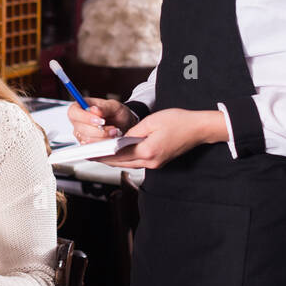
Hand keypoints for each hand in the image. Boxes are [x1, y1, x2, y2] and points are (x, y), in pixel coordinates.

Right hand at [68, 96, 136, 144]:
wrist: (122, 124)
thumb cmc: (115, 113)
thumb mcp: (113, 105)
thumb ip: (104, 107)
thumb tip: (95, 110)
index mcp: (79, 108)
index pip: (73, 113)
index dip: (85, 117)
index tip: (100, 120)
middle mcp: (77, 122)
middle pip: (81, 129)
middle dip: (99, 130)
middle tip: (113, 128)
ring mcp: (80, 135)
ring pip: (87, 140)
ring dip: (103, 138)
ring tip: (114, 132)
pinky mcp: (86, 145)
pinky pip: (92, 147)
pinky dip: (103, 144)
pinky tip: (110, 138)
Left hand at [92, 108, 227, 169]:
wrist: (198, 129)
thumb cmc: (178, 122)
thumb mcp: (152, 121)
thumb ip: (133, 131)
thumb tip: (118, 138)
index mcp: (147, 151)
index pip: (118, 154)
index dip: (101, 153)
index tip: (88, 151)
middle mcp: (150, 162)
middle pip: (120, 162)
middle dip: (103, 158)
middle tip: (87, 154)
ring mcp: (154, 164)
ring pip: (127, 164)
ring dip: (112, 160)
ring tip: (97, 154)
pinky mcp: (157, 162)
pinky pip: (135, 162)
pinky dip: (123, 158)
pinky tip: (115, 154)